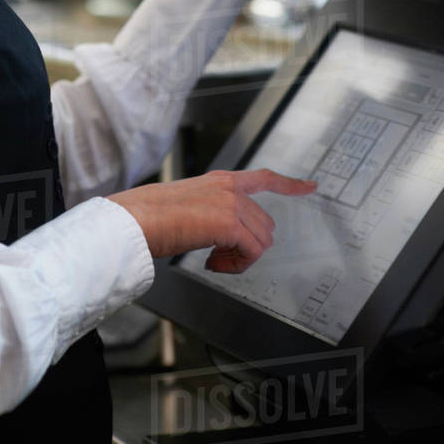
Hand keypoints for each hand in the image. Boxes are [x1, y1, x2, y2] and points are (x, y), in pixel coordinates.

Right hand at [108, 169, 315, 269]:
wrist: (133, 220)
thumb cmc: (146, 217)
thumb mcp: (183, 207)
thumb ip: (207, 213)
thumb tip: (215, 236)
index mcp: (218, 181)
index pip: (263, 178)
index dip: (290, 184)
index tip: (310, 186)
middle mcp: (229, 188)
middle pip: (264, 224)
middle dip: (247, 246)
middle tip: (218, 257)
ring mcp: (231, 203)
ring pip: (261, 240)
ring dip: (240, 258)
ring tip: (212, 260)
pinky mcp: (229, 223)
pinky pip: (252, 253)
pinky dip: (236, 266)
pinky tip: (212, 264)